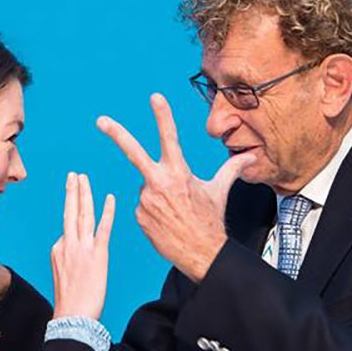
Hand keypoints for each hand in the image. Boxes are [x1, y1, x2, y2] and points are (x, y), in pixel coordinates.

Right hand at [51, 172, 114, 319]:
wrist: (72, 316)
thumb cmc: (70, 302)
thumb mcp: (62, 276)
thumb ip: (67, 259)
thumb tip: (72, 252)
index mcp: (58, 249)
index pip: (68, 229)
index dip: (74, 222)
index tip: (78, 212)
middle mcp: (67, 244)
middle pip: (69, 211)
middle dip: (72, 191)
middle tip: (74, 175)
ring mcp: (82, 248)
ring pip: (82, 214)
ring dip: (84, 193)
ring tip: (83, 177)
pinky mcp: (97, 254)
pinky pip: (103, 228)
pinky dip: (107, 211)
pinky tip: (110, 198)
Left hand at [96, 93, 254, 282]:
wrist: (200, 253)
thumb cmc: (210, 220)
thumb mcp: (219, 191)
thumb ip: (231, 169)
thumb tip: (251, 156)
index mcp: (179, 172)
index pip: (170, 137)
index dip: (162, 115)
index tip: (154, 97)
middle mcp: (159, 183)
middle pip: (134, 153)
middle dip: (116, 134)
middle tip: (100, 120)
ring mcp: (145, 200)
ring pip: (146, 186)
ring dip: (156, 193)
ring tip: (173, 211)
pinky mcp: (138, 216)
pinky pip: (142, 205)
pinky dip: (151, 209)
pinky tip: (164, 221)